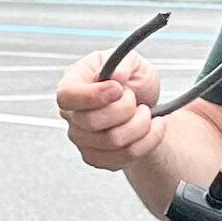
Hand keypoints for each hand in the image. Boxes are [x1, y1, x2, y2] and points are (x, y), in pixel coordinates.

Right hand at [54, 51, 160, 174]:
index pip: (67, 96)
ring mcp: (82, 140)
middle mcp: (72, 115)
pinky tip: (154, 128)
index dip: (92, 95)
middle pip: (91, 121)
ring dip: (141, 124)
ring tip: (147, 112)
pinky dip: (147, 141)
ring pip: (112, 141)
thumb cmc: (133, 80)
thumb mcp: (134, 61)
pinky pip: (123, 157)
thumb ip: (125, 62)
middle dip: (125, 108)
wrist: (145, 105)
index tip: (118, 89)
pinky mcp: (97, 158)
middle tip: (136, 99)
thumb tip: (116, 76)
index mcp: (73, 84)